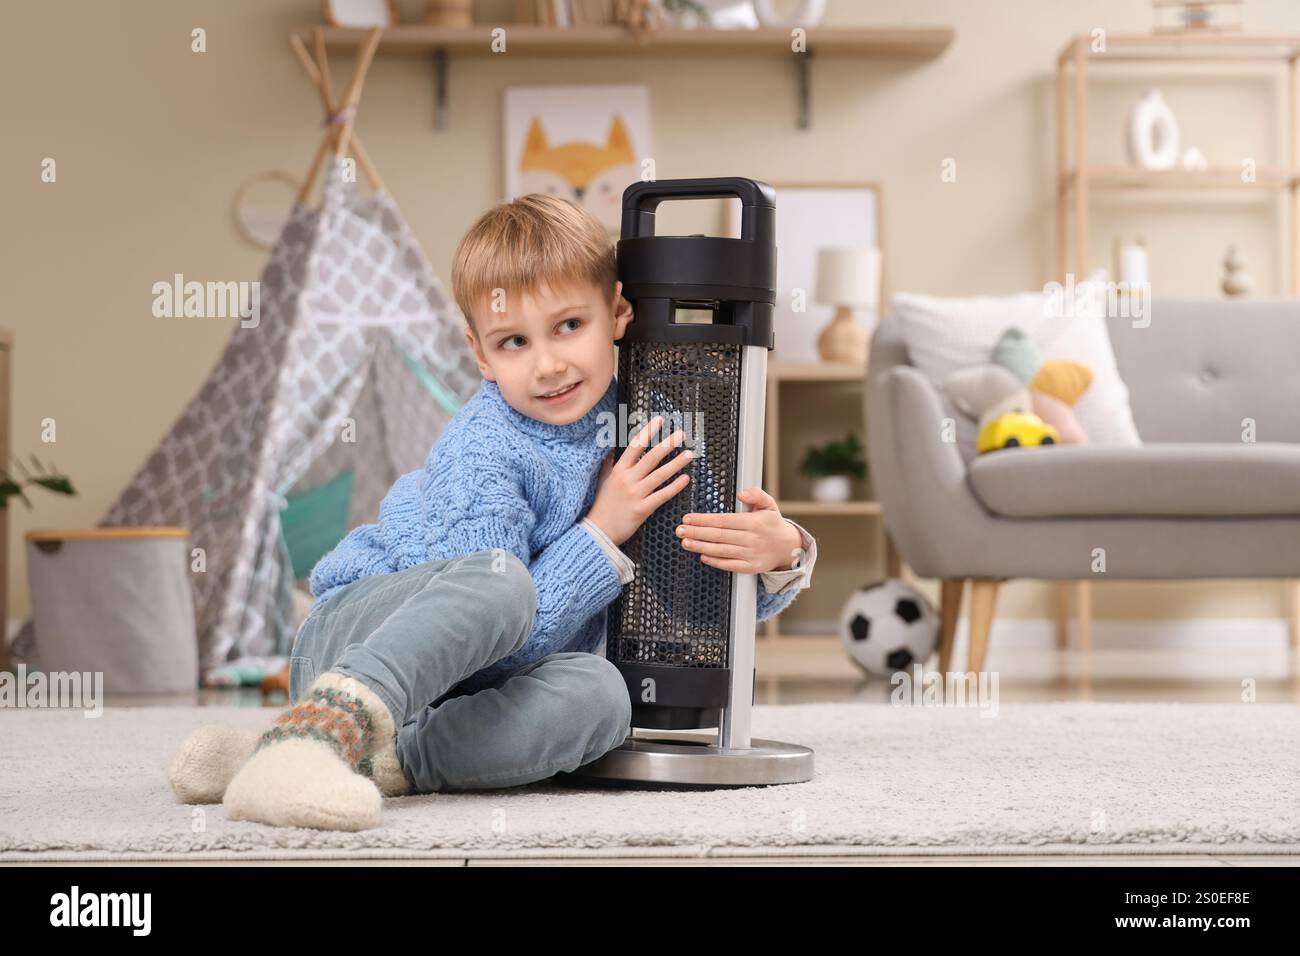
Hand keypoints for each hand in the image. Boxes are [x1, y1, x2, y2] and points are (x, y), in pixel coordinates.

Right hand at [586, 415, 692, 545]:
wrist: (598, 531)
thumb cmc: (602, 505)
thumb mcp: (603, 480)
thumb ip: (610, 464)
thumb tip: (613, 450)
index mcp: (618, 470)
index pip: (635, 446)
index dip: (648, 431)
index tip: (660, 420)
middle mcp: (627, 479)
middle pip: (651, 457)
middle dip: (667, 444)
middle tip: (682, 434)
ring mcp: (635, 494)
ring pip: (659, 475)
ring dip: (676, 464)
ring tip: (690, 454)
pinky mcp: (642, 509)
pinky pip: (662, 495)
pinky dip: (674, 487)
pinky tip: (686, 479)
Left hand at [676, 486, 803, 573]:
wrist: (788, 547)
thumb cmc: (772, 524)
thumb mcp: (769, 504)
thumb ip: (756, 494)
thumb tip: (742, 493)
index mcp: (754, 522)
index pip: (724, 520)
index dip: (704, 520)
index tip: (688, 518)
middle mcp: (752, 539)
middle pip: (719, 536)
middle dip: (697, 533)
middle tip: (680, 530)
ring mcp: (751, 555)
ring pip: (722, 551)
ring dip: (701, 547)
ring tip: (685, 542)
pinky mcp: (751, 567)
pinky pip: (730, 565)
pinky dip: (715, 561)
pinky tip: (702, 556)